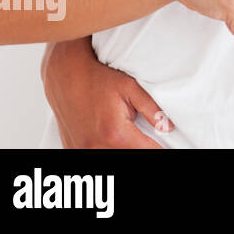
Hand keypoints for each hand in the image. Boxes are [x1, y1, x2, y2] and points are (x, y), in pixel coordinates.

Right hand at [41, 37, 170, 148]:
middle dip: (140, 148)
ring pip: (111, 158)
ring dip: (122, 148)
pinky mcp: (72, 149)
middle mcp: (97, 146)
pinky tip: (109, 139)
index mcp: (115, 133)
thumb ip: (152, 109)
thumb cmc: (99, 79)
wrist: (66, 76)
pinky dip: (105, 148)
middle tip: (145, 137)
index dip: (158, 148)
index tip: (164, 145)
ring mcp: (82, 150)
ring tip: (128, 136)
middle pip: (129, 156)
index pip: (146, 151)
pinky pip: (94, 156)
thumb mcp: (131, 88)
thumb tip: (168, 127)